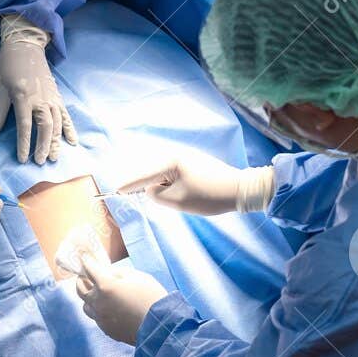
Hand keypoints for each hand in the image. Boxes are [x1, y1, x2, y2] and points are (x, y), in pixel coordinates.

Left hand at [0, 22, 76, 164]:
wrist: (25, 46)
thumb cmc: (8, 67)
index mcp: (23, 96)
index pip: (25, 126)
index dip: (24, 144)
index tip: (23, 159)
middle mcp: (40, 98)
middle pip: (45, 126)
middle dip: (44, 146)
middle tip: (41, 162)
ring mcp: (51, 97)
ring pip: (57, 122)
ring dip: (57, 141)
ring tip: (55, 157)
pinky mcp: (57, 95)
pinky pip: (65, 114)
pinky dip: (69, 128)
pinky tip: (72, 141)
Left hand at [75, 261, 168, 344]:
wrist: (160, 326)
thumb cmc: (151, 296)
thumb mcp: (137, 276)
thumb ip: (118, 272)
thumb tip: (107, 272)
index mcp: (105, 285)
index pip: (89, 269)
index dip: (86, 261)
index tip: (84, 257)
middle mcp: (98, 302)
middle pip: (80, 288)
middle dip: (82, 279)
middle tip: (86, 275)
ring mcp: (100, 318)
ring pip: (86, 306)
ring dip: (88, 297)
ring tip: (95, 293)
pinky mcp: (106, 329)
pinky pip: (97, 318)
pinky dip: (99, 310)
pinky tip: (108, 308)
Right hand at [118, 155, 272, 214]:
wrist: (241, 189)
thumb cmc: (209, 196)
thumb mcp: (178, 201)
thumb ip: (157, 195)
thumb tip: (151, 189)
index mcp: (171, 161)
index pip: (144, 175)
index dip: (130, 185)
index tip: (116, 190)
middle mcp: (177, 155)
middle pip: (153, 173)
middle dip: (149, 186)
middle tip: (153, 200)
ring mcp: (187, 158)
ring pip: (165, 175)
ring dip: (164, 187)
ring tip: (178, 199)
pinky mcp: (195, 164)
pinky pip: (175, 174)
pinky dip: (173, 184)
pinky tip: (183, 194)